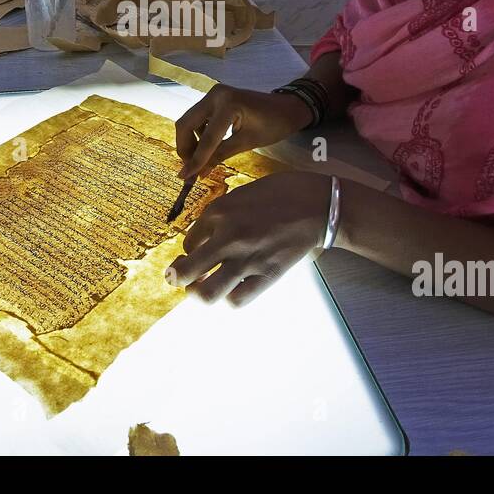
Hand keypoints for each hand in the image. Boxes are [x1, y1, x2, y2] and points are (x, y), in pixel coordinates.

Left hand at [166, 171, 329, 306]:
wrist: (316, 204)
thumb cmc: (280, 193)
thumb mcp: (240, 194)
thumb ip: (219, 215)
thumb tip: (201, 239)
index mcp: (218, 212)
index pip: (188, 241)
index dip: (188, 249)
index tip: (197, 251)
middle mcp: (227, 237)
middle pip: (186, 270)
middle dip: (177, 277)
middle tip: (178, 278)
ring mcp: (247, 259)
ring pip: (207, 293)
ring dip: (197, 294)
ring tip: (200, 289)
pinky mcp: (267, 275)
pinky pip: (238, 299)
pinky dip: (229, 298)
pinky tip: (231, 290)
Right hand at [174, 84, 312, 180]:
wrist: (287, 107)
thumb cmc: (274, 125)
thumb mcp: (246, 143)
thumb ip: (219, 156)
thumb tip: (198, 174)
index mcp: (228, 104)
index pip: (207, 138)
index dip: (196, 160)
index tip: (185, 178)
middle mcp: (215, 95)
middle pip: (186, 124)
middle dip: (185, 148)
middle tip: (190, 168)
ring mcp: (213, 94)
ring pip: (189, 121)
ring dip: (190, 142)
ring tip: (199, 160)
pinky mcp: (214, 99)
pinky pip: (197, 118)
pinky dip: (198, 134)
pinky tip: (207, 147)